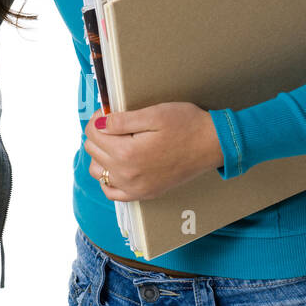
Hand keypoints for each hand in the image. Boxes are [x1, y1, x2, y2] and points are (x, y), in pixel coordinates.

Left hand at [82, 103, 223, 201]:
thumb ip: (121, 120)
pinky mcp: (143, 193)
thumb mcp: (154, 114)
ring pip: (97, 171)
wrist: (212, 145)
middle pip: (93, 151)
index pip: (93, 133)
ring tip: (117, 142)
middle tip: (115, 123)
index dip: (98, 118)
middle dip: (99, 134)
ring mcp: (135, 187)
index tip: (108, 112)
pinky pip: (112, 192)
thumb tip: (98, 124)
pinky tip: (118, 165)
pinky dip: (109, 178)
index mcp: (127, 152)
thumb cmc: (187, 126)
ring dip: (101, 155)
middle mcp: (127, 174)